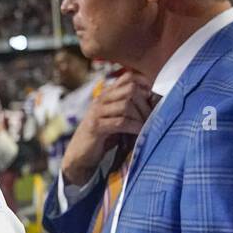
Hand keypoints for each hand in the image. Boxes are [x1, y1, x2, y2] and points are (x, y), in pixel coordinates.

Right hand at [61, 70, 154, 186]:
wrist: (79, 155)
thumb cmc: (102, 138)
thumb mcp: (115, 118)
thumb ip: (128, 108)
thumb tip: (153, 101)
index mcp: (106, 95)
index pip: (127, 77)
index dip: (143, 83)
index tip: (153, 96)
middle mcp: (101, 99)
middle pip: (130, 89)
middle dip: (145, 103)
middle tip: (152, 116)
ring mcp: (97, 112)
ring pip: (127, 105)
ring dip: (141, 117)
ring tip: (147, 126)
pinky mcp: (96, 126)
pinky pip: (121, 122)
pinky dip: (134, 127)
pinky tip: (139, 132)